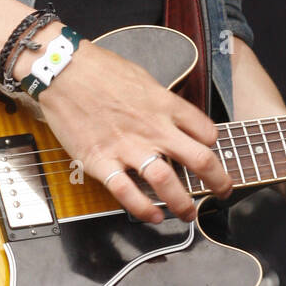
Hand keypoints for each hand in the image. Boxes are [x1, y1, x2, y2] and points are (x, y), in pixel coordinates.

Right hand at [21, 30, 232, 223]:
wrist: (63, 70)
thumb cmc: (99, 69)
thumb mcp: (143, 77)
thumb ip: (161, 100)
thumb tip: (173, 115)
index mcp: (165, 105)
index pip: (206, 131)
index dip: (214, 145)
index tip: (210, 152)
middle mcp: (153, 128)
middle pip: (200, 160)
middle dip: (218, 181)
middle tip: (222, 191)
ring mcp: (128, 147)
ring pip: (167, 184)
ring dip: (184, 204)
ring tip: (188, 213)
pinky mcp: (101, 162)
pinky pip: (127, 194)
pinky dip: (144, 210)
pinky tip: (154, 216)